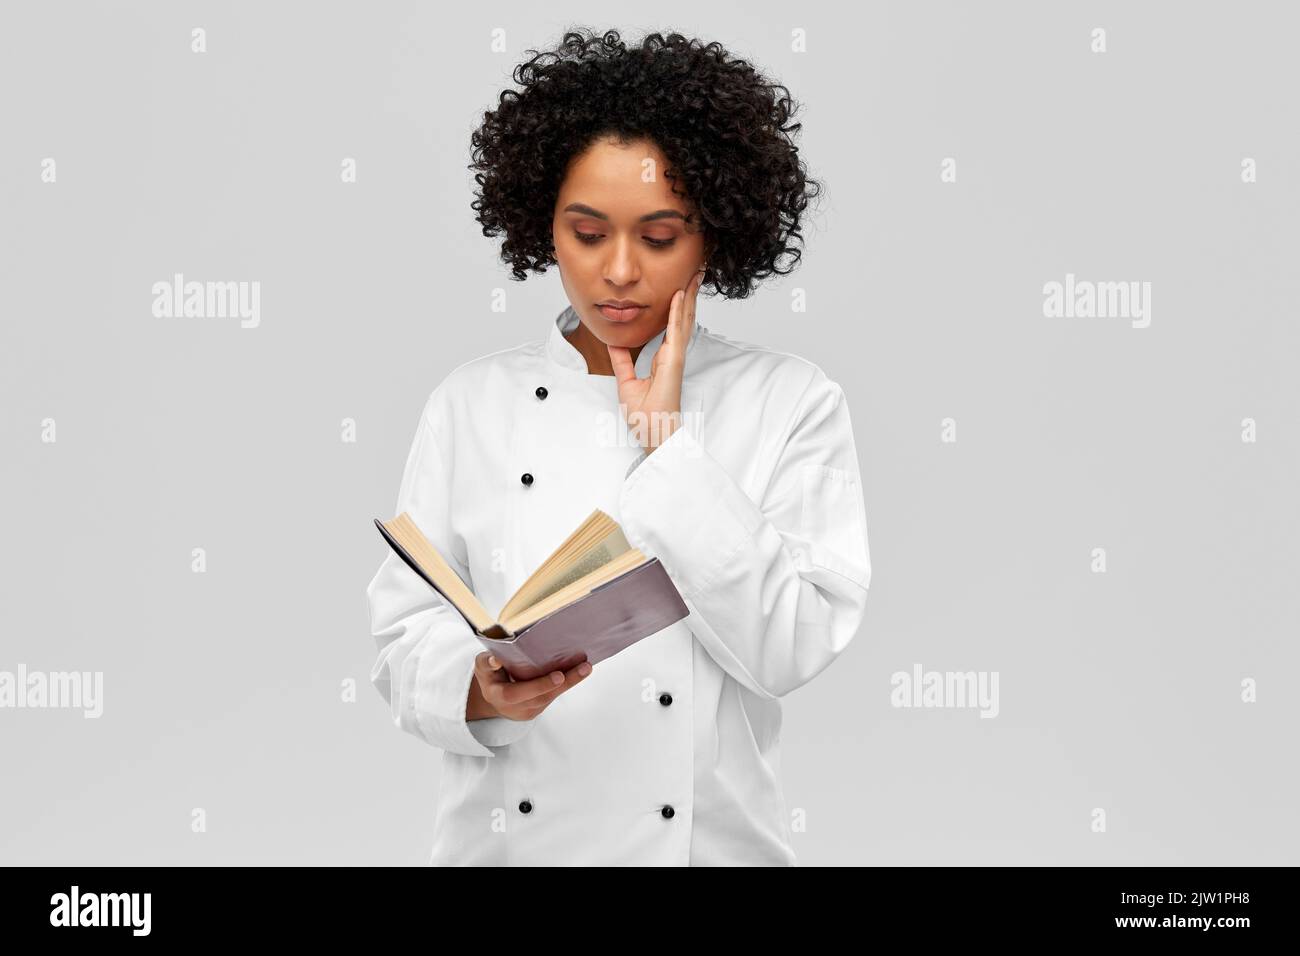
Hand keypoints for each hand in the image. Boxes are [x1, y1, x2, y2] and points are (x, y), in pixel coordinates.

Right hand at [468, 651, 592, 720]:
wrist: (492, 696)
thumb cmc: (488, 675)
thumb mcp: (482, 666)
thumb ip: (487, 662)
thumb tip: (495, 659)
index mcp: (498, 695)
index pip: (519, 694)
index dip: (539, 685)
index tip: (558, 675)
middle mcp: (515, 707)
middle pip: (543, 696)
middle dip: (566, 682)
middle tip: (584, 667)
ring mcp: (528, 710)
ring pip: (551, 697)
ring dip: (571, 682)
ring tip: (586, 666)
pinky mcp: (537, 709)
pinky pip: (553, 696)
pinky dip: (566, 684)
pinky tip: (579, 670)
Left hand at [607, 268, 703, 453]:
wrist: (653, 432)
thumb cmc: (646, 415)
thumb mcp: (626, 382)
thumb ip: (622, 361)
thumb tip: (615, 342)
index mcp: (665, 358)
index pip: (673, 325)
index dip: (677, 304)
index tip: (680, 285)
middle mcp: (673, 354)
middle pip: (683, 318)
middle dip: (688, 294)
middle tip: (694, 271)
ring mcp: (675, 357)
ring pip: (683, 320)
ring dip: (688, 296)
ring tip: (694, 275)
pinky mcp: (673, 363)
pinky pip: (675, 333)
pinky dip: (677, 313)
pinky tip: (678, 296)